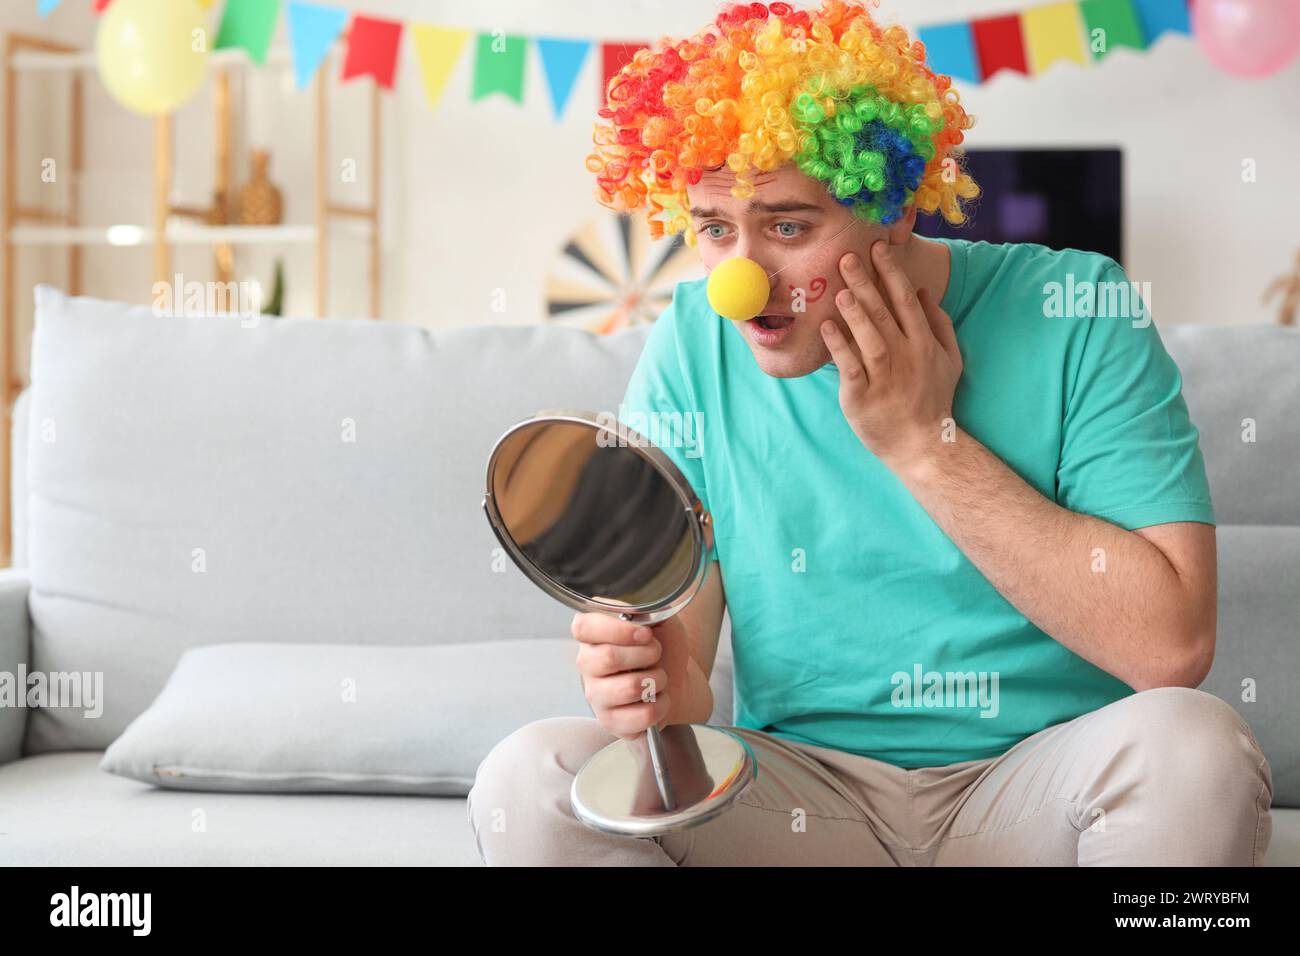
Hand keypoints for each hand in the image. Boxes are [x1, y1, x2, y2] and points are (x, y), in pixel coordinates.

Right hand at [572, 606, 693, 740]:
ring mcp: (596, 696)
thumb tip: (633, 614)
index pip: (584, 627)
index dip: (617, 629)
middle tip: (656, 654)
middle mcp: (587, 665)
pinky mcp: (611, 722)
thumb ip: (643, 609)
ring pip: (629, 688)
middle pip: (608, 657)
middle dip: (646, 654)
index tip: (645, 633)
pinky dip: (661, 705)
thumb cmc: (661, 647)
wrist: (678, 678)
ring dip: (657, 680)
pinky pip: (641, 716)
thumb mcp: (656, 619)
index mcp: (591, 635)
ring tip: (657, 678)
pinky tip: (657, 699)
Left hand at [820, 239, 962, 472]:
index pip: (907, 301)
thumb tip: (924, 291)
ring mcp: (885, 378)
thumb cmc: (933, 398)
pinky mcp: (863, 397)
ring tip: (840, 290)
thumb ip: (939, 324)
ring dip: (855, 313)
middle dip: (866, 284)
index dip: (892, 273)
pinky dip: (839, 348)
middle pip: (884, 314)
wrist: (924, 444)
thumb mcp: (950, 359)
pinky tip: (827, 328)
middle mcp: (906, 357)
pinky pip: (850, 368)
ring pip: (870, 339)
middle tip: (847, 257)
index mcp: (924, 344)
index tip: (878, 248)